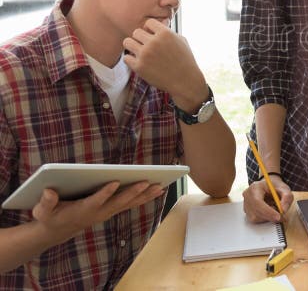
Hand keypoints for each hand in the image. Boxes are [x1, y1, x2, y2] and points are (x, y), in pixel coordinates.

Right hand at [31, 181, 163, 242]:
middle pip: (118, 202)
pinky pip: (131, 203)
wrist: (58, 230)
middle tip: (147, 182)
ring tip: (160, 185)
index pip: (95, 201)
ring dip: (145, 195)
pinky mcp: (112, 209)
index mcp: (82, 210)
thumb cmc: (50, 216)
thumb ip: (45, 202)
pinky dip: (144, 196)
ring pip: (129, 203)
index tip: (114, 182)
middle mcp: (99, 212)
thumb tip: (48, 191)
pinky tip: (157, 189)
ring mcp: (107, 212)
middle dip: (133, 192)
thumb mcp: (42, 210)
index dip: (104, 193)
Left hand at [122, 19, 206, 108]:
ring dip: (132, 46)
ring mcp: (145, 54)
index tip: (154, 37)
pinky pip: (126, 58)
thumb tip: (162, 20)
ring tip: (140, 52)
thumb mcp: (181, 41)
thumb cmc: (185, 60)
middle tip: (147, 47)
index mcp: (165, 33)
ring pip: (127, 42)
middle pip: (136, 32)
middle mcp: (154, 42)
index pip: (148, 22)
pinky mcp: (139, 67)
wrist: (185, 81)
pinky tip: (140, 62)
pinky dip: (131, 60)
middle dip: (141, 39)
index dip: (150, 29)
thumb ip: (169, 30)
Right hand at [242, 177, 293, 222]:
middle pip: (255, 211)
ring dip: (268, 217)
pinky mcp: (247, 212)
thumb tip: (283, 210)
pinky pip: (255, 219)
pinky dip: (265, 218)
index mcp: (255, 187)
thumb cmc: (276, 187)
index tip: (278, 216)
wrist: (269, 186)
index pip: (257, 202)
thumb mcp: (285, 189)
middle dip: (270, 216)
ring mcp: (246, 204)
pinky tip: (269, 212)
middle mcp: (247, 196)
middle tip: (282, 217)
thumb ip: (287, 198)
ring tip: (274, 209)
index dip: (267, 211)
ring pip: (255, 218)